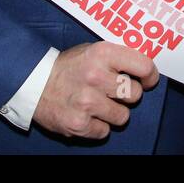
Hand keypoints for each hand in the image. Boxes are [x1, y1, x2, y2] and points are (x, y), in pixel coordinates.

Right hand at [31, 41, 159, 139]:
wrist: (33, 84)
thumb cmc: (68, 66)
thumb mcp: (92, 50)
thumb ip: (117, 57)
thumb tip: (145, 67)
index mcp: (102, 54)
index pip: (143, 66)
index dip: (150, 75)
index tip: (148, 80)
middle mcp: (96, 77)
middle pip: (135, 94)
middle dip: (126, 94)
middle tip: (112, 91)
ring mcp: (87, 102)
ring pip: (123, 116)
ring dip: (113, 112)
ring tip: (98, 104)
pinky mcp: (78, 124)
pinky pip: (105, 131)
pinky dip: (98, 126)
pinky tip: (87, 115)